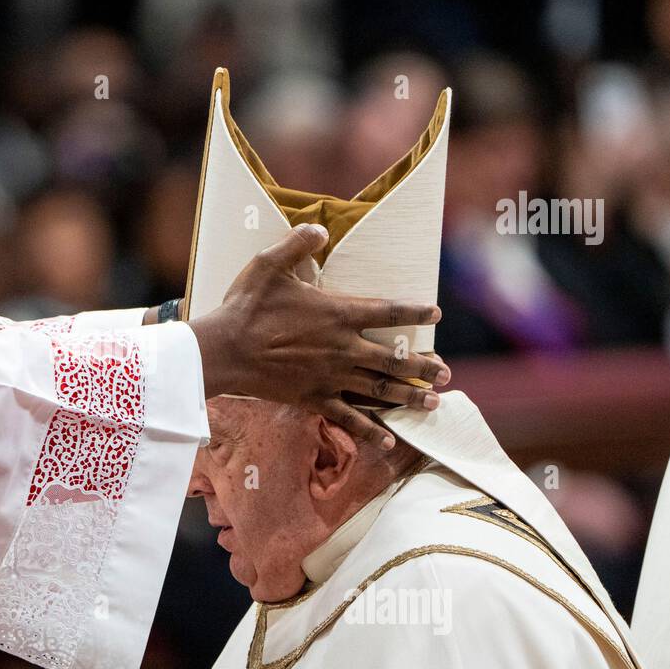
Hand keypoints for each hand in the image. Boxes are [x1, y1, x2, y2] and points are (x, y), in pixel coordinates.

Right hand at [189, 224, 449, 449]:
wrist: (224, 350)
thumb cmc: (246, 307)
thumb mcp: (269, 264)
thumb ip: (298, 243)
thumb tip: (320, 228)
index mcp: (338, 313)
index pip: (388, 312)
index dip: (415, 311)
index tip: (436, 313)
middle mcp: (343, 348)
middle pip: (394, 359)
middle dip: (424, 366)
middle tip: (445, 372)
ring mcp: (330, 377)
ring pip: (380, 390)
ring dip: (410, 396)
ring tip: (433, 402)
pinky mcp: (314, 399)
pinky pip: (348, 418)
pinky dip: (370, 432)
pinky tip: (388, 440)